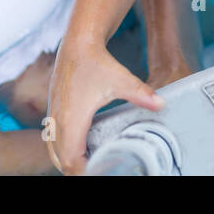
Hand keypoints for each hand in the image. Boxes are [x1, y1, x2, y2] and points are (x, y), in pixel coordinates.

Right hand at [46, 37, 164, 174]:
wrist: (78, 43)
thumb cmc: (96, 61)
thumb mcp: (121, 79)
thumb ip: (141, 94)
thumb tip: (162, 104)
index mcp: (72, 119)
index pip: (71, 159)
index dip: (84, 171)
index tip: (101, 171)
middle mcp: (58, 120)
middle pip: (61, 160)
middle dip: (77, 169)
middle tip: (99, 170)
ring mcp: (53, 115)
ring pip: (53, 150)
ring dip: (68, 160)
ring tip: (90, 163)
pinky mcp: (52, 109)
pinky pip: (52, 138)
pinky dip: (63, 148)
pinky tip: (80, 147)